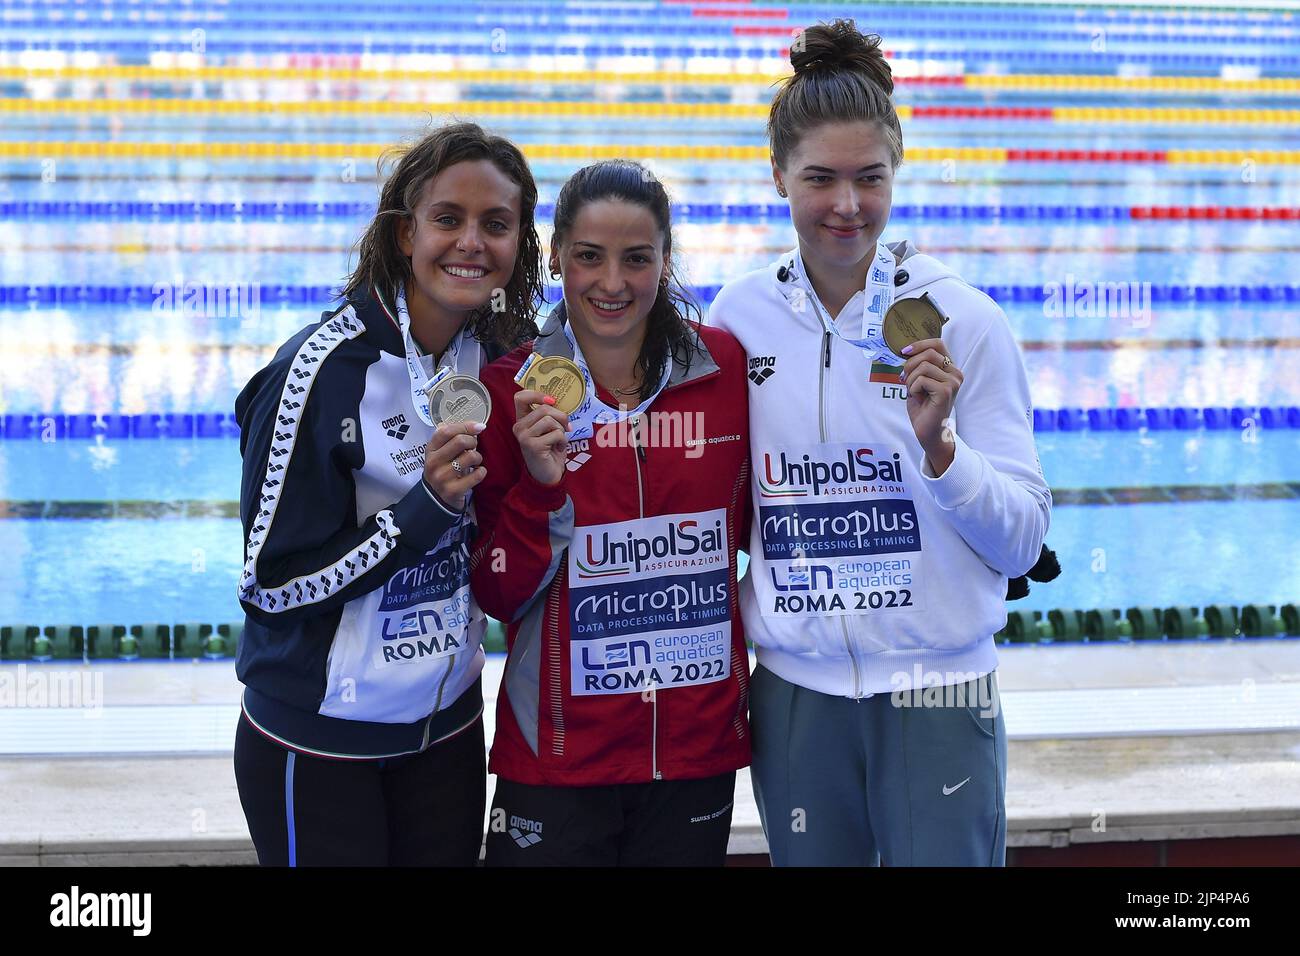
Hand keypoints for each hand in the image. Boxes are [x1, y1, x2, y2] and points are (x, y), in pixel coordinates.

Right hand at [423, 421, 486, 510]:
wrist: (435, 498)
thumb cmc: (442, 470)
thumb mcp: (440, 453)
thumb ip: (452, 439)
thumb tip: (476, 427)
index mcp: (430, 450)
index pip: (446, 431)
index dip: (465, 426)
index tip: (479, 427)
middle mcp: (433, 463)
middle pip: (460, 441)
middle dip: (473, 441)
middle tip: (474, 447)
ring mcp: (442, 477)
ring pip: (470, 457)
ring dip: (478, 457)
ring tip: (474, 462)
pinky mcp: (452, 490)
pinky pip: (476, 475)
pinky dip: (481, 471)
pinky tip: (477, 472)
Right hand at [512, 389, 571, 485]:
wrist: (548, 475)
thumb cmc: (550, 450)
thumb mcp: (548, 429)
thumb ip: (549, 415)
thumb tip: (558, 402)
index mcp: (522, 420)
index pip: (520, 397)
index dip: (537, 394)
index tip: (552, 401)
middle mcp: (519, 427)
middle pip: (544, 408)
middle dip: (561, 416)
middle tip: (567, 427)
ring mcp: (524, 436)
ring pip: (550, 420)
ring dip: (562, 430)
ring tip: (560, 440)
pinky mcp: (532, 446)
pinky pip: (556, 434)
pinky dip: (563, 441)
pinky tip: (558, 448)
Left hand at [899, 337, 962, 474]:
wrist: (928, 431)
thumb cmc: (923, 407)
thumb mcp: (919, 381)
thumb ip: (918, 365)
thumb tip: (906, 350)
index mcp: (950, 368)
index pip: (937, 344)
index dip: (919, 344)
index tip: (904, 352)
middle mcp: (955, 373)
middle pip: (928, 353)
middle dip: (910, 365)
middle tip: (904, 380)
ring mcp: (953, 382)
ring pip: (923, 366)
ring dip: (911, 379)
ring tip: (913, 392)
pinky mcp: (946, 391)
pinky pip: (921, 379)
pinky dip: (913, 389)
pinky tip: (917, 398)